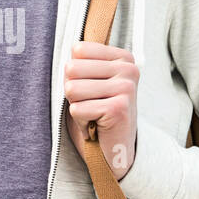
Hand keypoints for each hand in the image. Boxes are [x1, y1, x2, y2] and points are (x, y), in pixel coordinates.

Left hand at [63, 41, 138, 180]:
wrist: (114, 149)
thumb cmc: (97, 112)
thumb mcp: (88, 81)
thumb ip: (79, 62)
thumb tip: (69, 51)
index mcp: (123, 57)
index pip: (78, 50)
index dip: (75, 74)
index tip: (91, 88)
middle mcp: (128, 69)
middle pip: (72, 68)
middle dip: (73, 91)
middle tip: (91, 104)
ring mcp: (126, 88)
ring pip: (72, 89)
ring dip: (77, 107)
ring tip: (93, 114)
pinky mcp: (118, 108)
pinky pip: (77, 109)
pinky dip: (81, 121)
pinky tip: (96, 125)